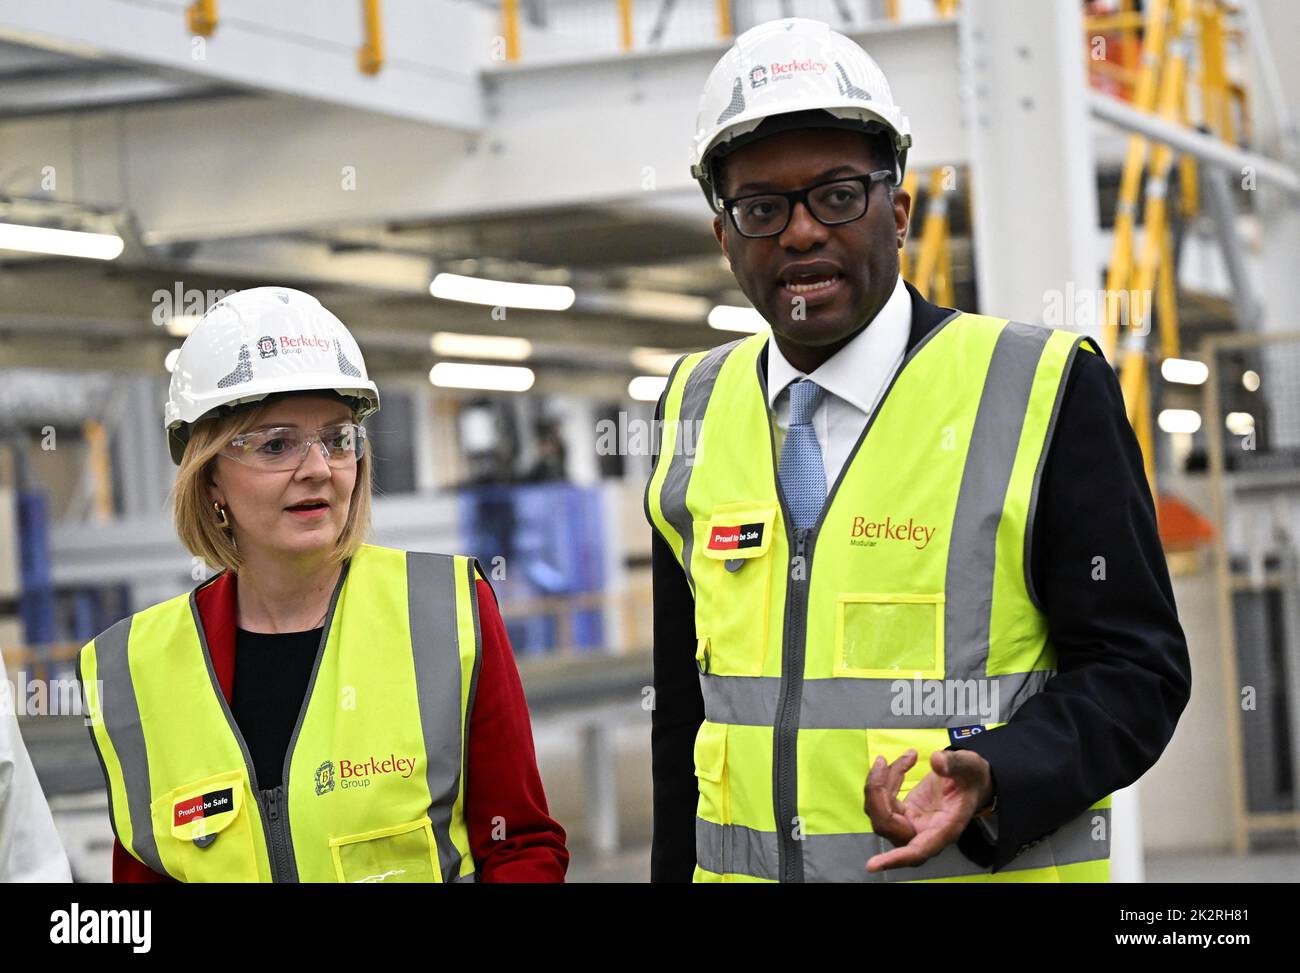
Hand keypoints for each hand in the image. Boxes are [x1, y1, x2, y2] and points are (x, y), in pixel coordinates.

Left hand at [862, 748, 992, 872]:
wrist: (971, 781)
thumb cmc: (973, 778)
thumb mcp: (971, 766)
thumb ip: (955, 764)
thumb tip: (936, 760)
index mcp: (944, 829)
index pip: (917, 850)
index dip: (896, 858)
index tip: (872, 865)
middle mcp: (923, 832)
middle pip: (887, 825)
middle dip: (876, 792)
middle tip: (883, 761)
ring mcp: (910, 823)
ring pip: (879, 811)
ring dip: (880, 781)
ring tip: (906, 757)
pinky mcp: (901, 812)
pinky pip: (881, 799)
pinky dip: (885, 778)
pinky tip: (905, 761)